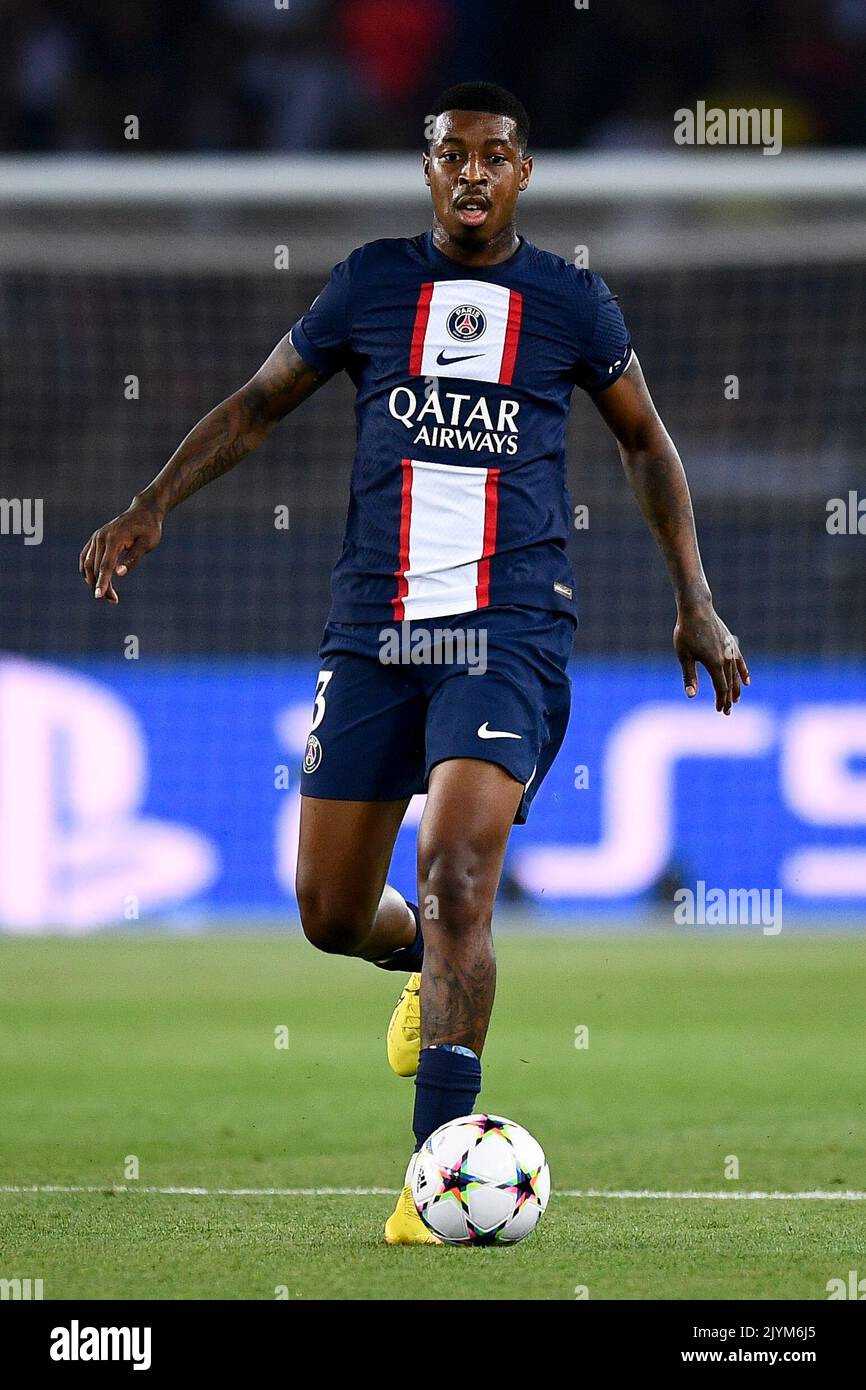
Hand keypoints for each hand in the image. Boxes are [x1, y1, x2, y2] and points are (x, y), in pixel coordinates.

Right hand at [79, 500, 163, 603]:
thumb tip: (119, 574)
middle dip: (102, 586)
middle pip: (96, 568)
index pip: (105, 566)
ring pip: (88, 564)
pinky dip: (87, 571)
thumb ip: (133, 558)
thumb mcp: (147, 544)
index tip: (99, 597)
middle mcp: (101, 538)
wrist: (144, 511)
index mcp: (114, 539)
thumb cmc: (149, 529)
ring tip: (107, 594)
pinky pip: (85, 557)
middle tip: (113, 601)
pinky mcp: (95, 539)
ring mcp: (96, 537)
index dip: (102, 582)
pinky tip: (95, 581)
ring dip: (94, 581)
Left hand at [674, 600, 749, 714]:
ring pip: (736, 674)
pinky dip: (743, 672)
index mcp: (714, 664)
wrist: (697, 609)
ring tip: (736, 700)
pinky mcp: (730, 643)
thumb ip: (689, 676)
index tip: (721, 710)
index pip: (720, 688)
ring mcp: (730, 650)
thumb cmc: (686, 632)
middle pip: (729, 684)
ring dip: (736, 688)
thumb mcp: (684, 656)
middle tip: (727, 711)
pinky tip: (746, 681)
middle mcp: (726, 659)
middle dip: (728, 699)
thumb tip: (691, 696)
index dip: (721, 700)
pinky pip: (740, 661)